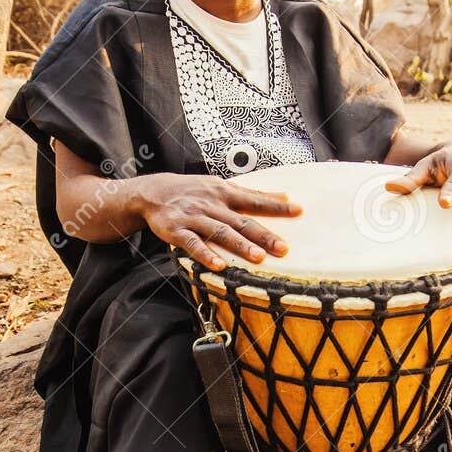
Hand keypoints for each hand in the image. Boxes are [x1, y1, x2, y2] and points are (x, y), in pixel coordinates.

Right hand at [136, 173, 301, 269]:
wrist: (153, 192)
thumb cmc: (193, 191)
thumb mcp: (221, 185)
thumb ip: (251, 193)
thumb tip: (284, 195)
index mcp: (224, 193)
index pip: (255, 200)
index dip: (277, 206)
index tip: (298, 210)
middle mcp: (212, 204)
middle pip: (241, 221)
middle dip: (263, 235)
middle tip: (283, 248)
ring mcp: (194, 218)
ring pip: (220, 232)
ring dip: (239, 245)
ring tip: (258, 258)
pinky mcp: (176, 231)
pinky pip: (192, 244)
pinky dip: (205, 254)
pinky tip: (219, 265)